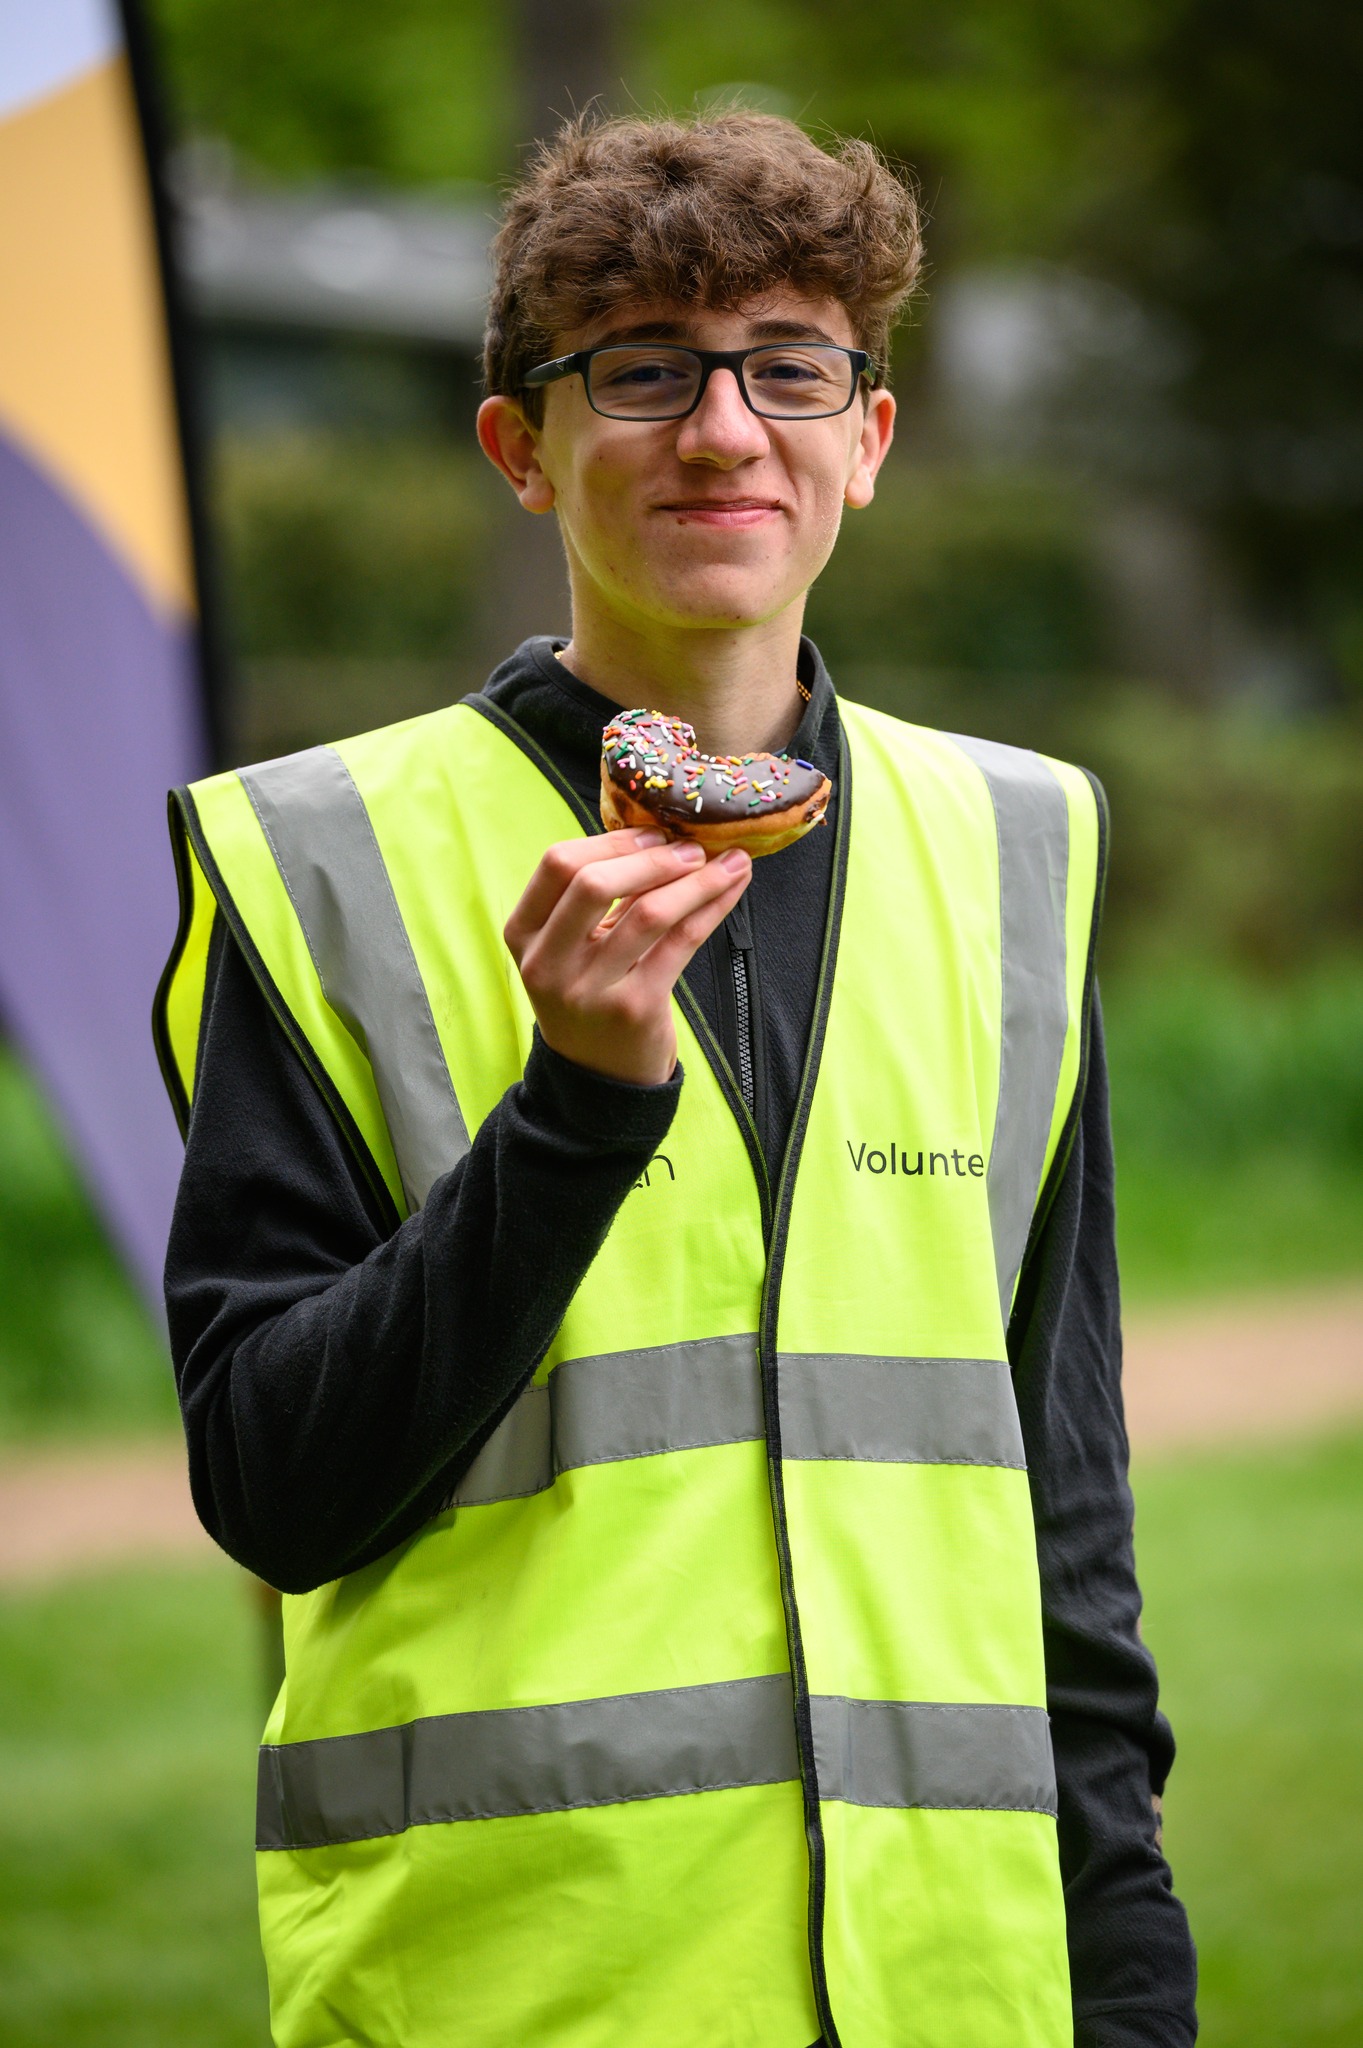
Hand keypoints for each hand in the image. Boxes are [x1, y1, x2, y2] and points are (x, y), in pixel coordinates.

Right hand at [504, 829, 751, 1084]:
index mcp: (523, 934)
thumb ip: (598, 896)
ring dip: (695, 880)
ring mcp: (590, 990)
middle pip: (594, 883)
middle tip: (690, 849)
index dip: (610, 841)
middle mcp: (548, 963)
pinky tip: (731, 887)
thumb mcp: (571, 946)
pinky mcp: (634, 1009)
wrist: (598, 1076)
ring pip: (648, 913)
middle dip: (652, 857)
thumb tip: (661, 835)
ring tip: (726, 862)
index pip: (557, 865)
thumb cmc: (590, 993)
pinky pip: (681, 943)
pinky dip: (712, 907)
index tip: (652, 834)